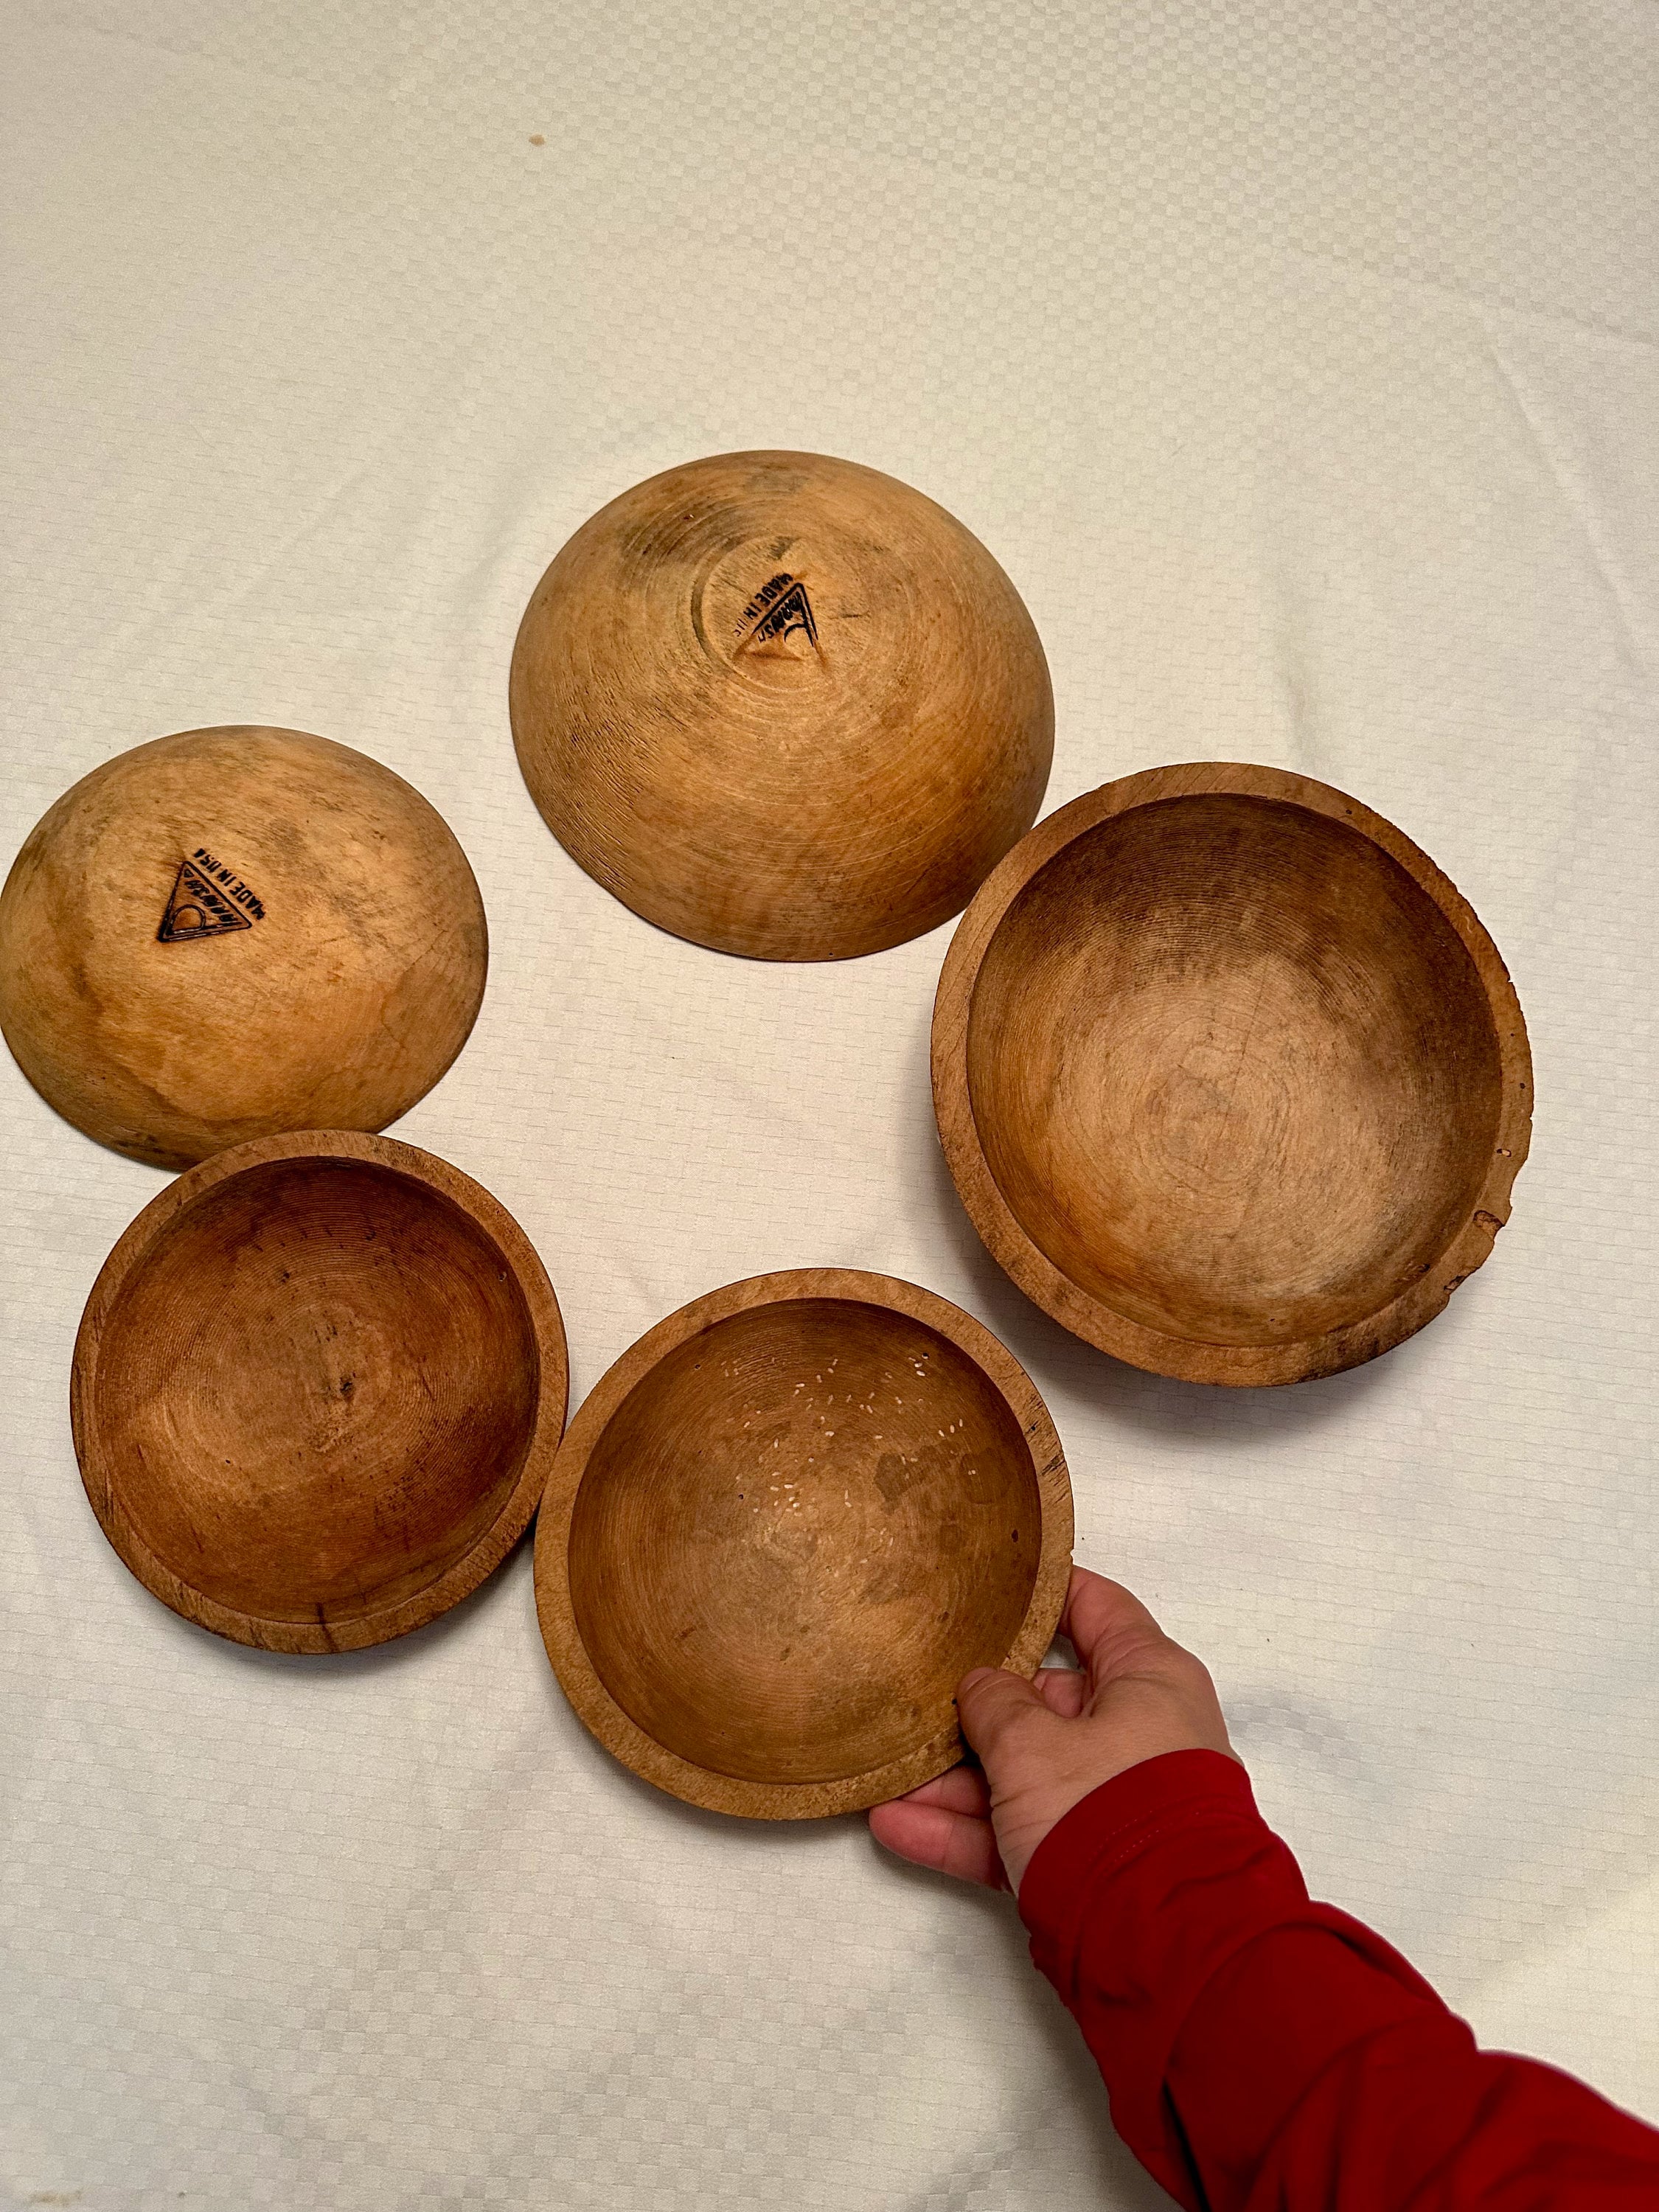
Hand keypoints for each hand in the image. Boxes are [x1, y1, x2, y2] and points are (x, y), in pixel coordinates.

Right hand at [869, 1567, 1238, 1893]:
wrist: (1160, 1950)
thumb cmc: (1107, 1813)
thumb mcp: (1032, 1745)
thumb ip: (993, 1703)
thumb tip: (980, 1686)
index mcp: (1147, 1678)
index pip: (1095, 1607)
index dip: (1039, 1592)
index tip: (986, 1581)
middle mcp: (1136, 1732)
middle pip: (1045, 1700)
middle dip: (974, 1704)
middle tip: (911, 1692)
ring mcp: (1111, 1800)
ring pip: (1024, 1772)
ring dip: (956, 1777)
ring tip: (887, 1770)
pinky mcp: (1088, 1861)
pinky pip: (1020, 1831)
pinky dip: (966, 1831)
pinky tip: (898, 1825)